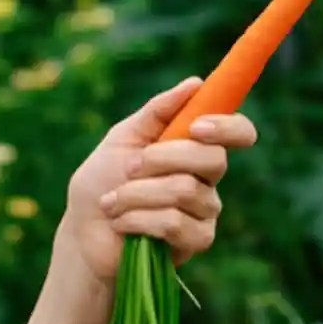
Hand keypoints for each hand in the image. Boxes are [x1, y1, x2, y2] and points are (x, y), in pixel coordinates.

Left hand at [57, 76, 258, 285]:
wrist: (84, 231)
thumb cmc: (102, 181)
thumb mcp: (122, 139)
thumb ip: (157, 112)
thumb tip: (195, 83)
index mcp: (194, 147)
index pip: (238, 132)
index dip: (227, 126)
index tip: (196, 127)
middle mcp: (207, 178)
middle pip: (211, 159)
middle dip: (159, 159)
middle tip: (128, 168)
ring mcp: (206, 210)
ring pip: (184, 190)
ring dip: (134, 193)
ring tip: (112, 202)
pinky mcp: (197, 240)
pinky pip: (174, 222)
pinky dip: (136, 219)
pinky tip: (121, 223)